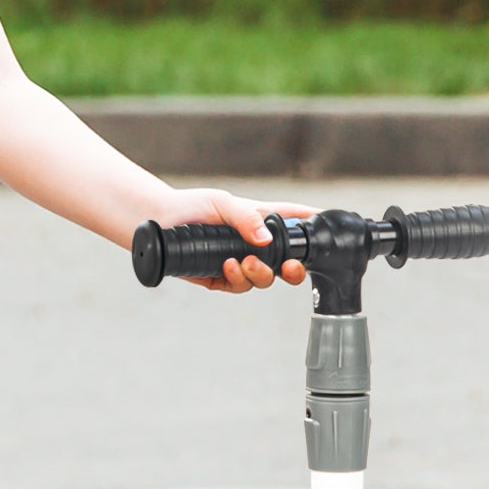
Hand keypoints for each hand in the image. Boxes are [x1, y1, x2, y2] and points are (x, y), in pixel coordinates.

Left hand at [147, 187, 313, 293]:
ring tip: (245, 263)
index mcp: (259, 220)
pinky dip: (238, 279)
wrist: (158, 224)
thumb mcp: (221, 203)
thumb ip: (246, 217)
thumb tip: (267, 239)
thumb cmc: (190, 207)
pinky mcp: (222, 278)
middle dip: (295, 269)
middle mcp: (253, 244)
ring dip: (261, 274)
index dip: (314, 223)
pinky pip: (240, 286)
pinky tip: (227, 267)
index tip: (331, 225)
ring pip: (265, 278)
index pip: (294, 220)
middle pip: (288, 261)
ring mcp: (240, 263)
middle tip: (291, 268)